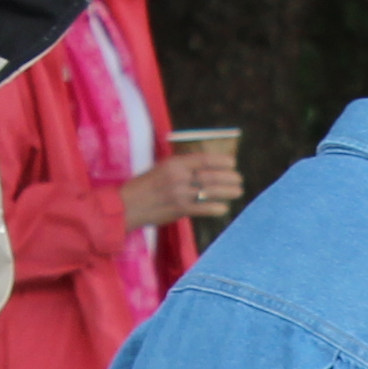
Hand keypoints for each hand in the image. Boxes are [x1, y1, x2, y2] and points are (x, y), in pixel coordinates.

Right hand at [126, 139, 245, 230]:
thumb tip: (206, 167)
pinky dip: (216, 208)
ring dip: (228, 191)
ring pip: (210, 191)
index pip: (204, 159)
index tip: (233, 162)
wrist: (128, 205)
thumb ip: (182, 167)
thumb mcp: (162, 168)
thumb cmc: (147, 186)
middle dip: (229, 177)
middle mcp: (178, 177)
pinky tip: (224, 208)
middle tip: (239, 179)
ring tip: (237, 191)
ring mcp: (179, 194)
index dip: (222, 160)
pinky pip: (203, 208)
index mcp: (174, 163)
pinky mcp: (179, 209)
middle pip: (211, 175)